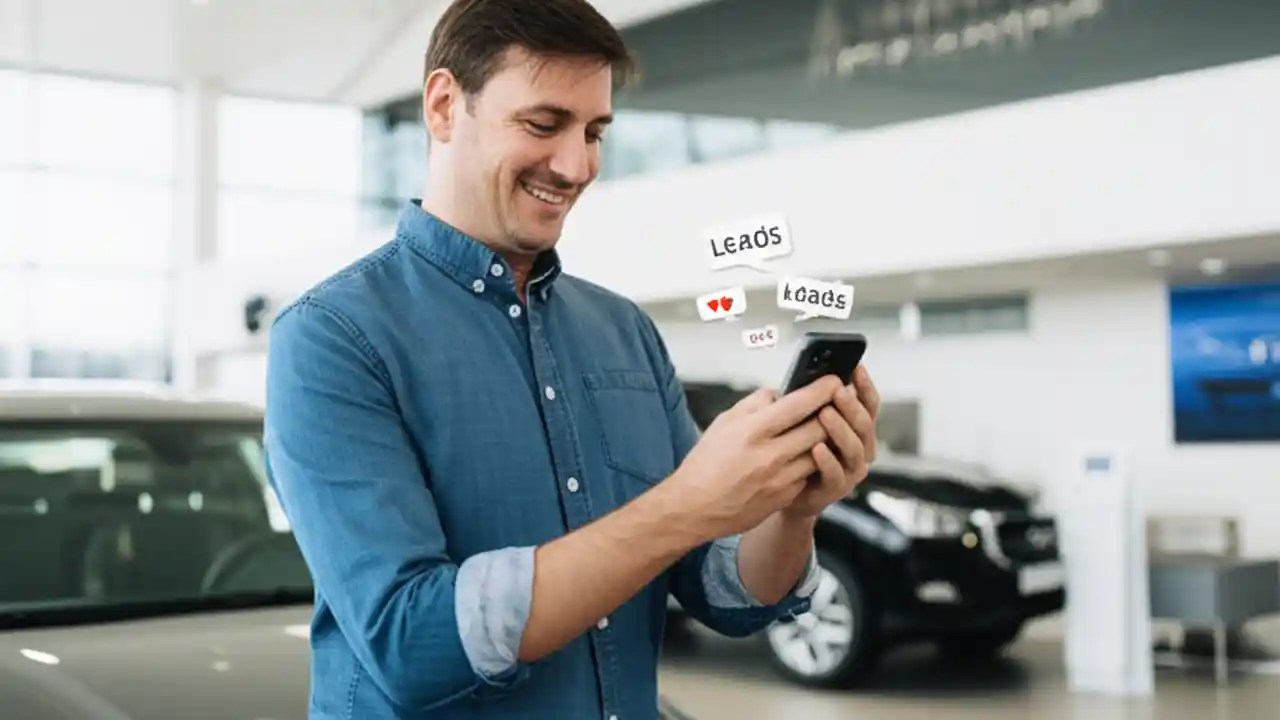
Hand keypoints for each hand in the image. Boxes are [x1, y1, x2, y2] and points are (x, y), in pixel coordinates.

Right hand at [668, 375, 846, 541]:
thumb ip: (754, 404)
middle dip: (831, 414)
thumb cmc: (705, 464)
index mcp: (753, 430)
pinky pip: (808, 474)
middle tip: (834, 406)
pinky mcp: (784, 497)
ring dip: (822, 440)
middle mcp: (770, 455)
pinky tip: (799, 458)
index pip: (800, 404)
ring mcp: (780, 479)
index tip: (834, 381)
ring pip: (819, 453)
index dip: (823, 390)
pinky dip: (808, 463)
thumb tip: (779, 393)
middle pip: (820, 428)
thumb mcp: (723, 423)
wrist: (694, 508)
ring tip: (817, 431)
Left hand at [783, 364, 880, 520]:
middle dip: (851, 406)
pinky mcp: (836, 489)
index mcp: (857, 427)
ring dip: (840, 429)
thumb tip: (809, 375)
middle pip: (865, 424)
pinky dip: (827, 460)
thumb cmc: (798, 447)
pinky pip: (836, 474)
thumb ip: (814, 403)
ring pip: (855, 448)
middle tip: (836, 390)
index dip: (865, 386)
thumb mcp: (807, 420)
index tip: (856, 367)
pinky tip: (816, 448)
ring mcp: (852, 470)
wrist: (785, 489)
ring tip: (825, 414)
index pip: (869, 404)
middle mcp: (862, 447)